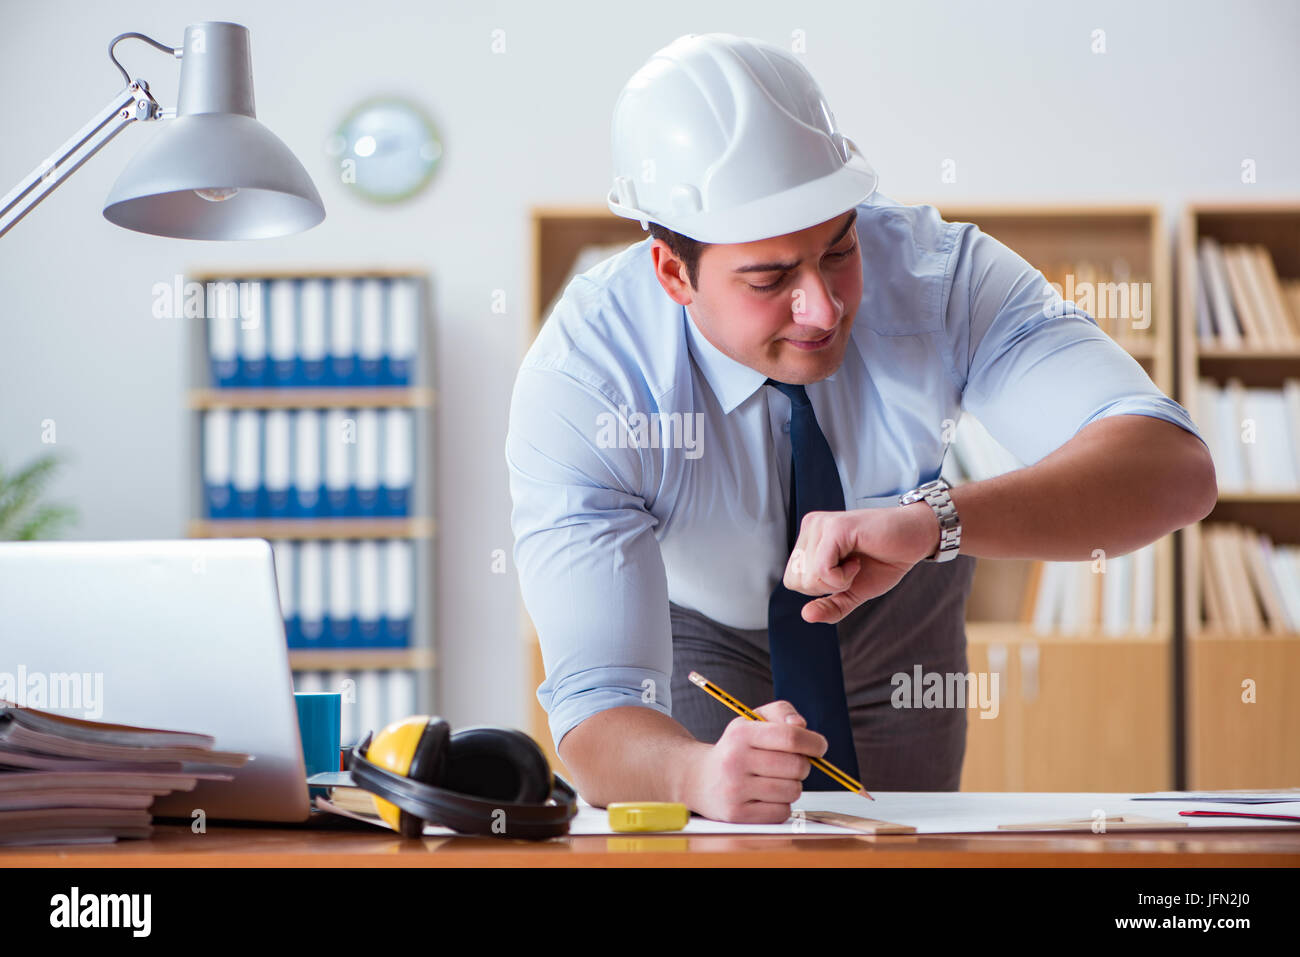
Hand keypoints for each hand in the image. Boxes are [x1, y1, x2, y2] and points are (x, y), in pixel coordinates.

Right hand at [680, 700, 826, 823]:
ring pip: (792, 791)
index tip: (819, 746)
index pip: (790, 737)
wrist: (699, 778)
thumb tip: (802, 726)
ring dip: (792, 786)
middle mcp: (735, 761)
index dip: (814, 742)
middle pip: (797, 767)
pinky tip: (765, 796)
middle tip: (790, 764)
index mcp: (741, 733)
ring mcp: (735, 789)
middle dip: (802, 765)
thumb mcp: (752, 720)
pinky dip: (781, 805)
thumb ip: (781, 712)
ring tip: (775, 780)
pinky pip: (781, 812)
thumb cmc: (735, 748)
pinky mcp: (737, 814)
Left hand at [783, 503, 938, 624]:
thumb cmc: (885, 560)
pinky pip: (823, 571)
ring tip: (856, 563)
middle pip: (796, 580)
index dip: (819, 589)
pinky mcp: (836, 528)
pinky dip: (843, 577)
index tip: (845, 573)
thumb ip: (830, 606)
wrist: (915, 539)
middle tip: (852, 569)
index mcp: (809, 539)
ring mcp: (821, 525)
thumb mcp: (853, 591)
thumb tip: (806, 616)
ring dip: (838, 582)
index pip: (792, 579)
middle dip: (827, 587)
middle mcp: (811, 527)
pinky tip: (857, 562)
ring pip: (808, 577)